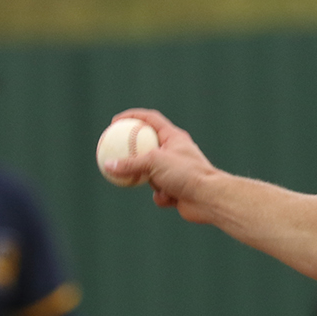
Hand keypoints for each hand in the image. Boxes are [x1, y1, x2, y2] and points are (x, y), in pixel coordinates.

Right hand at [104, 109, 219, 218]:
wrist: (208, 198)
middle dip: (133, 154)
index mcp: (174, 137)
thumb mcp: (154, 163)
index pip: (150, 119)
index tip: (114, 122)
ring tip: (146, 184)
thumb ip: (130, 164)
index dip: (132, 117)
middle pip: (148, 148)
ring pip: (150, 174)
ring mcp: (175, 171)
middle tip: (113, 153)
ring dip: (149, 181)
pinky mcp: (176, 189)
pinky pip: (158, 192)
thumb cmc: (186, 173)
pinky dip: (161, 196)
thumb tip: (108, 165)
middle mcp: (175, 152)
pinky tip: (170, 198)